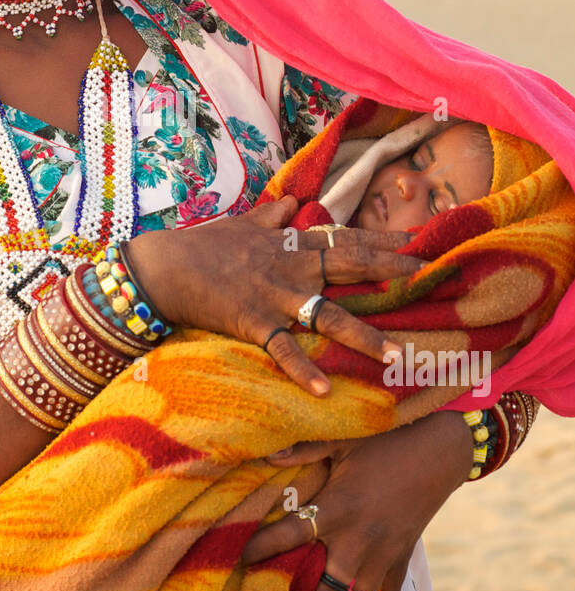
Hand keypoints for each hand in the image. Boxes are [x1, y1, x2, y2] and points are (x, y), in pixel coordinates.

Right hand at [127, 195, 426, 395]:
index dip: (380, 237)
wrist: (163, 267)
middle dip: (390, 269)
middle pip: (350, 266)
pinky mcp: (254, 321)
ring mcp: (275, 295)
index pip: (344, 237)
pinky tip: (324, 389)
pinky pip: (283, 348)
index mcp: (288, 244)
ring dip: (364, 336)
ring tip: (396, 355)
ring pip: (329, 316)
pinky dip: (302, 369)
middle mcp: (291, 267)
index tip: (415, 237)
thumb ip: (270, 216)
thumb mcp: (240, 224)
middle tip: (427, 275)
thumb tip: (291, 201)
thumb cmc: (200, 246)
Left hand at [240, 409, 474, 590]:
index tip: (236, 559)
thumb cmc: (386, 441)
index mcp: (339, 508)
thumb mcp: (342, 439)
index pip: (289, 536)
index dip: (259, 550)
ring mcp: (384, 555)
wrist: (439, 452)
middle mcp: (360, 540)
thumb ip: (304, 449)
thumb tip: (265, 454)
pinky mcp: (402, 560)